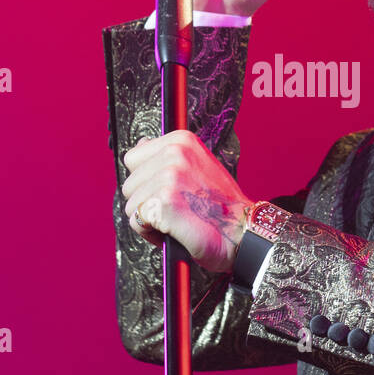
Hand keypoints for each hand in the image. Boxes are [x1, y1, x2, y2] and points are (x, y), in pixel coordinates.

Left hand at [121, 129, 254, 272]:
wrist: (244, 233)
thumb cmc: (222, 208)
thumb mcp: (198, 167)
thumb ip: (167, 157)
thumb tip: (141, 145)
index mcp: (182, 140)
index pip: (133, 159)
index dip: (147, 181)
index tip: (172, 191)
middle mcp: (175, 153)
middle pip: (129, 184)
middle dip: (146, 202)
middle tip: (177, 209)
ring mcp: (169, 177)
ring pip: (131, 206)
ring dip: (149, 220)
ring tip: (178, 220)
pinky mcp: (164, 202)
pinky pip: (137, 222)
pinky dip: (151, 234)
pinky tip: (174, 231)